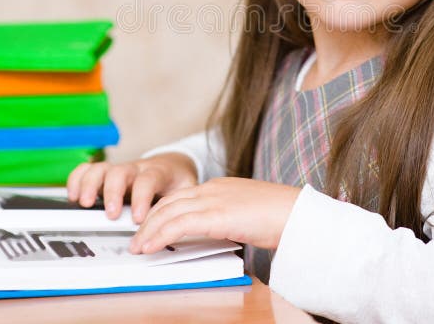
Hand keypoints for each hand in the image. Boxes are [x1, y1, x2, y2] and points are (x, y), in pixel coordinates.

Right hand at [65, 153, 197, 222]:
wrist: (174, 164)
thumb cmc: (178, 183)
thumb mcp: (187, 192)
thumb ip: (183, 205)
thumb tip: (182, 226)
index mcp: (158, 172)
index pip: (148, 180)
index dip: (142, 198)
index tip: (138, 219)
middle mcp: (136, 169)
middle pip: (120, 172)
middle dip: (112, 192)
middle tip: (111, 214)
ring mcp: (120, 170)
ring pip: (101, 168)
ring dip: (90, 184)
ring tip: (83, 203)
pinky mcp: (107, 174)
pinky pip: (89, 169)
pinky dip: (77, 179)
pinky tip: (73, 195)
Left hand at [129, 177, 301, 253]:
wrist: (297, 213)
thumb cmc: (280, 216)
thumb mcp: (247, 213)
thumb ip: (228, 217)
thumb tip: (217, 233)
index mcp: (220, 186)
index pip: (181, 196)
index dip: (162, 212)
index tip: (150, 226)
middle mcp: (212, 188)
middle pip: (168, 202)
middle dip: (148, 221)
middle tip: (136, 239)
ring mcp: (213, 199)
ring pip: (168, 212)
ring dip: (148, 231)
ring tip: (138, 247)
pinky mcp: (216, 215)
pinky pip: (178, 225)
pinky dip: (160, 236)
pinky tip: (151, 247)